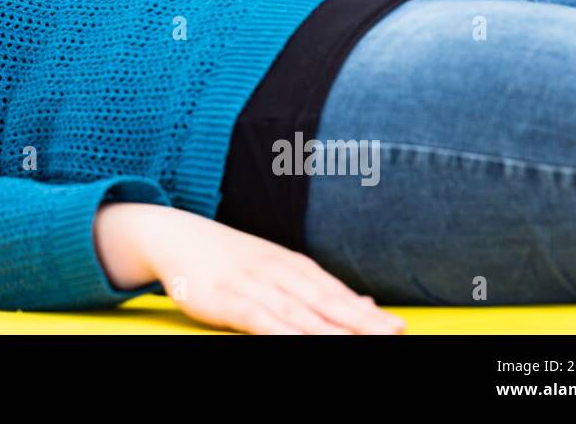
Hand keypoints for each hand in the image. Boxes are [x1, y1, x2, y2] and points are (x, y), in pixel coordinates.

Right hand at [96, 203, 405, 334]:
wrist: (176, 234)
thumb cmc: (231, 258)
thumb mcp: (277, 267)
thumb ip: (318, 289)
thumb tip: (366, 305)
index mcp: (292, 265)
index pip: (336, 293)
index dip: (367, 312)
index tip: (399, 326)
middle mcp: (277, 273)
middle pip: (325, 302)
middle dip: (360, 322)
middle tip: (392, 334)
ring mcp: (251, 285)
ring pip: (297, 312)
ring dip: (329, 329)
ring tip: (359, 340)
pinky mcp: (225, 299)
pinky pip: (257, 319)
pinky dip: (280, 331)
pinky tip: (298, 340)